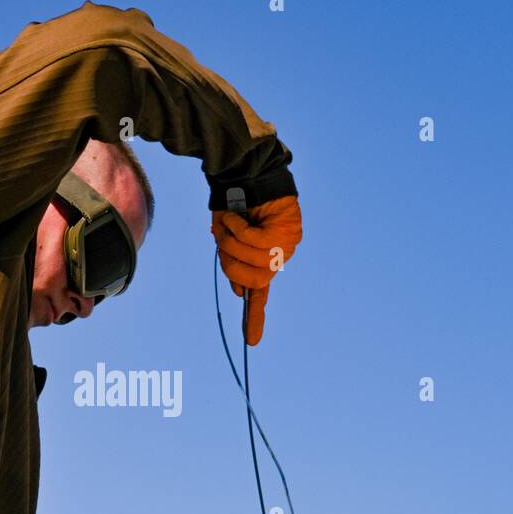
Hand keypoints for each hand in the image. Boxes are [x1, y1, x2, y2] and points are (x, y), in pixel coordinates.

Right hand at [210, 195, 302, 345]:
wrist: (245, 171)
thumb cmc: (234, 203)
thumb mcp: (226, 239)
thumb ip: (232, 263)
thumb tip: (238, 291)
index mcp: (263, 260)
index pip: (260, 294)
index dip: (255, 317)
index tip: (252, 342)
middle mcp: (279, 255)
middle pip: (253, 280)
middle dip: (232, 264)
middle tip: (223, 242)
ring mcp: (287, 243)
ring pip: (254, 260)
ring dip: (232, 242)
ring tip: (229, 223)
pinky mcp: (289, 230)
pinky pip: (257, 242)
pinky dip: (238, 230)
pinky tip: (234, 217)